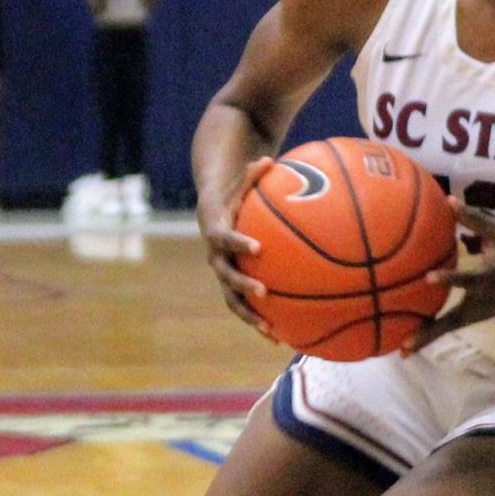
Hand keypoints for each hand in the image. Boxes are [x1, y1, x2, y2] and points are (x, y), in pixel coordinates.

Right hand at [197, 157, 275, 339]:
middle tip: (264, 293)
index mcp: (217, 234)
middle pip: (226, 277)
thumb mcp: (238, 183)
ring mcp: (223, 276)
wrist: (211, 215)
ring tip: (271, 330)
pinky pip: (246, 308)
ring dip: (250, 317)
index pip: (225, 240)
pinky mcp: (233, 287)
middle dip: (244, 287)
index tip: (257, 248)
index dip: (239, 244)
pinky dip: (261, 322)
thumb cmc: (232, 196)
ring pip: (232, 301)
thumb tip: (268, 158)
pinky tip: (283, 338)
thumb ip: (251, 175)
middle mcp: (216, 258)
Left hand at [404, 198, 494, 353]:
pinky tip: (416, 336)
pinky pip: (454, 323)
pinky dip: (436, 330)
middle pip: (452, 321)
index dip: (449, 278)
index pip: (468, 279)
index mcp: (489, 278)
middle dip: (429, 334)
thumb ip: (474, 219)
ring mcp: (481, 312)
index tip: (427, 278)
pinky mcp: (480, 315)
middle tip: (404, 346)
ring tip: (403, 350)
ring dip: (428, 337)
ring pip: (451, 326)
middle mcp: (483, 300)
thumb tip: (448, 201)